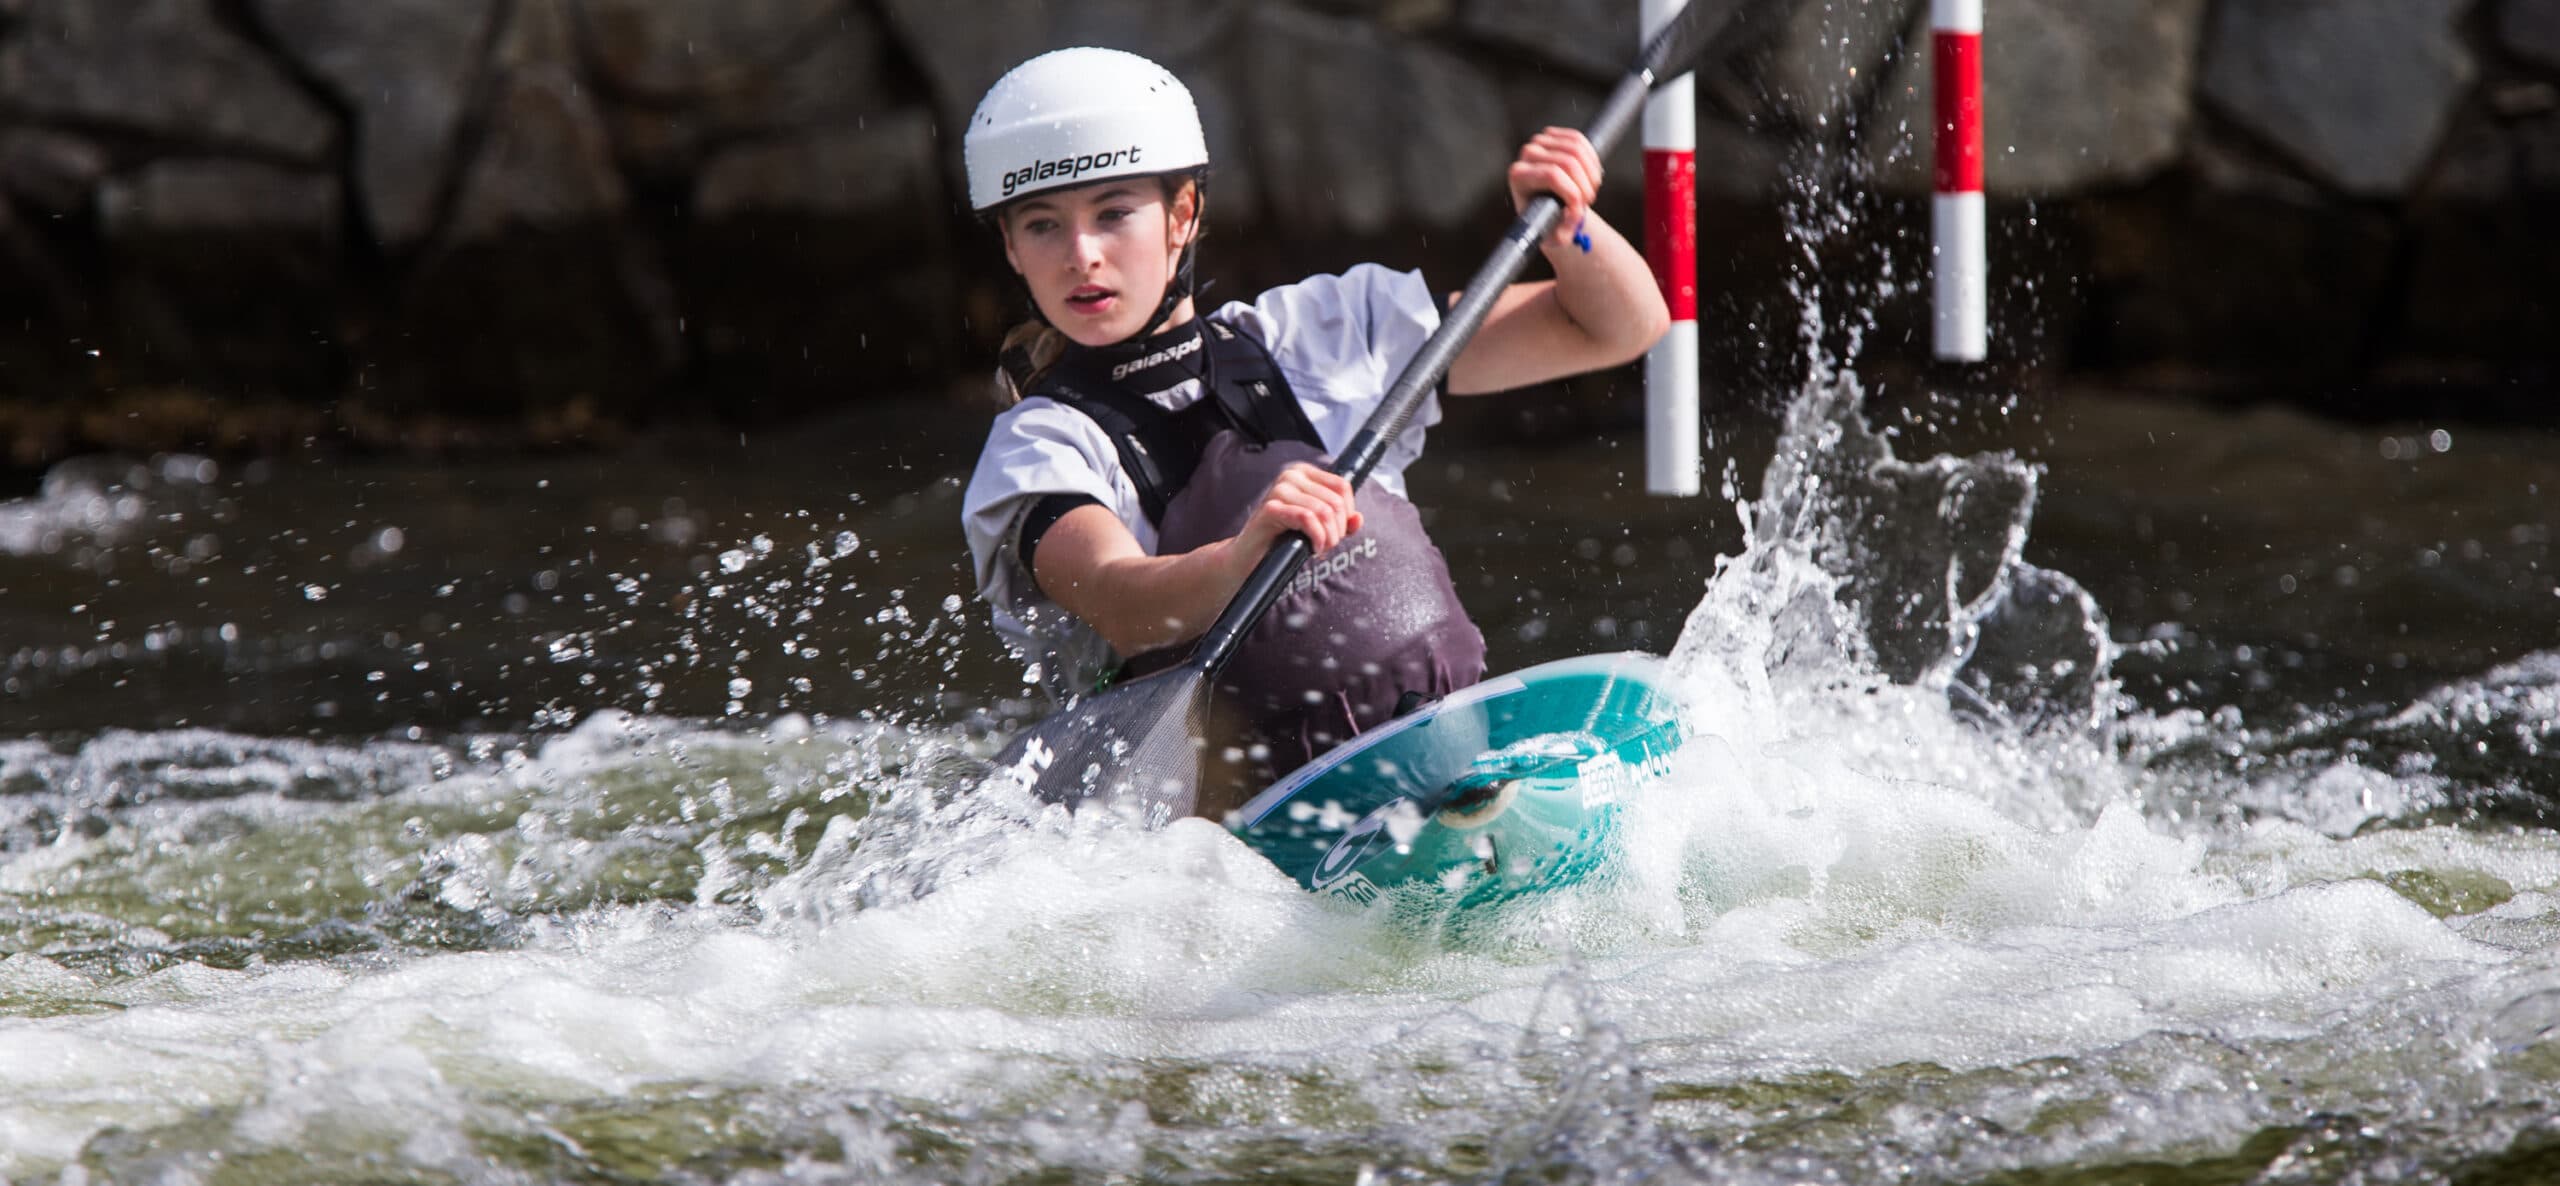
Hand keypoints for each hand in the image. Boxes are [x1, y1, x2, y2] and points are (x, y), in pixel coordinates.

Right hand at [1237, 461, 1362, 556]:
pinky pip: (1307, 518)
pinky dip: (1316, 537)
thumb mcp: (1319, 528)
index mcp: (1304, 473)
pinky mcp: (1270, 508)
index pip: (1342, 486)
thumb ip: (1341, 523)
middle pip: (1335, 501)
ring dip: (1328, 537)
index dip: (1348, 512)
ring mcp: (1279, 489)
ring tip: (1319, 548)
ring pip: (1323, 511)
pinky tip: (1312, 548)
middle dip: (1337, 530)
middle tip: (1327, 544)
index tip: (1338, 530)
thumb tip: (1358, 519)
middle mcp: (1291, 475)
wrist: (1250, 556)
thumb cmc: (1283, 539)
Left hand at [1506, 127, 1602, 251]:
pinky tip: (1590, 175)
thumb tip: (1574, 215)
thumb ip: (1564, 233)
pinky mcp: (1555, 135)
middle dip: (1585, 184)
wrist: (1548, 206)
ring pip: (1577, 149)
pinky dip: (1591, 160)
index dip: (1573, 192)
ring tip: (1590, 190)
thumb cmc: (1547, 221)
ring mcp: (1540, 141)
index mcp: (1518, 176)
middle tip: (1589, 201)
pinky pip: (1580, 140)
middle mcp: (1526, 154)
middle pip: (1568, 161)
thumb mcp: (1554, 236)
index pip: (1552, 175)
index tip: (1580, 210)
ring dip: (1591, 174)